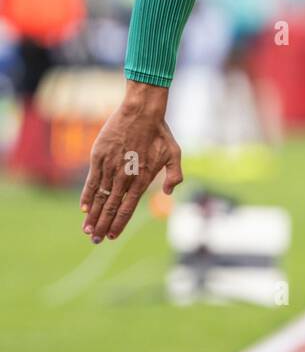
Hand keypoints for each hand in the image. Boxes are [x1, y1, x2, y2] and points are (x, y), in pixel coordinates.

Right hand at [80, 82, 181, 241]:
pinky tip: (84, 209)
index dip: (119, 224)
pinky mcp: (99, 157)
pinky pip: (91, 181)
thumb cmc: (159, 132)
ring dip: (93, 216)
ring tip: (87, 230)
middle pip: (111, 208)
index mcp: (143, 179)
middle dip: (102, 226)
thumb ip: (174, 175)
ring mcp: (111, 167)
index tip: (112, 236)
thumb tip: (169, 193)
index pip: (128, 208)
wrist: (142, 111)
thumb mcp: (174, 154)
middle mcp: (125, 177)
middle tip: (96, 240)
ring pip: (100, 198)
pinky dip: (87, 196)